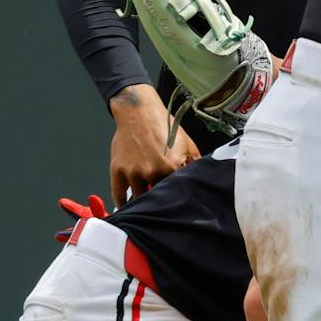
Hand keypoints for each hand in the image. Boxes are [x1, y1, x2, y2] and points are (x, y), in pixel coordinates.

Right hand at [108, 85, 198, 201]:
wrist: (139, 112)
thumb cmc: (163, 126)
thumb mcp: (188, 145)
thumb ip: (195, 165)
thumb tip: (203, 181)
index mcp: (172, 167)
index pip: (177, 193)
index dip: (178, 200)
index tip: (178, 206)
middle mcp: (152, 172)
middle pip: (157, 198)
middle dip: (161, 203)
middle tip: (163, 208)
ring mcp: (133, 172)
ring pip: (138, 198)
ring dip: (142, 204)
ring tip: (147, 207)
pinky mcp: (117, 169)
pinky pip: (118, 194)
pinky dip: (122, 203)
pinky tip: (127, 206)